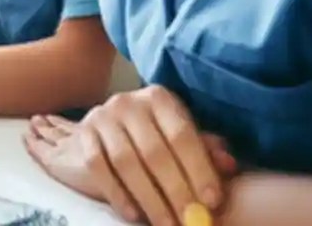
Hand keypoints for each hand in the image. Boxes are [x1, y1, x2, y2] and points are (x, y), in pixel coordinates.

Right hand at [23, 86, 235, 223]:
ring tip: (167, 224)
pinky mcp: (82, 135)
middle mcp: (128, 102)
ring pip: (126, 162)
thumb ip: (203, 151)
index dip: (198, 169)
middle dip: (176, 191)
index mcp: (159, 98)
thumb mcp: (179, 138)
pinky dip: (118, 194)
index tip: (212, 202)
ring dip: (149, 199)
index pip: (182, 135)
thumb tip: (228, 164)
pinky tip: (134, 215)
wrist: (104, 131)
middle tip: (191, 221)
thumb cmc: (152, 136)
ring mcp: (101, 117)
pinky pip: (98, 168)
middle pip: (154, 152)